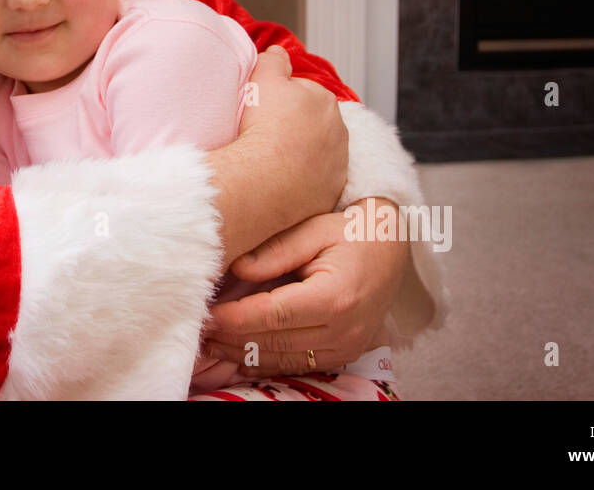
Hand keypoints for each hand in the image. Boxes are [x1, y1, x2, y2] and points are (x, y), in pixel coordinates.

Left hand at [201, 198, 408, 374]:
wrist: (393, 247)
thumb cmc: (351, 232)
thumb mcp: (314, 229)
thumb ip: (276, 251)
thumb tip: (236, 269)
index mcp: (335, 296)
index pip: (273, 315)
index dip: (236, 319)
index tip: (207, 315)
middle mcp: (344, 328)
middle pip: (275, 342)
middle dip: (233, 339)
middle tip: (199, 332)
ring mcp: (347, 345)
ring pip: (284, 359)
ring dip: (245, 355)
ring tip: (212, 345)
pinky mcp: (345, 353)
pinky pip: (299, 365)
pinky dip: (267, 362)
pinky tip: (239, 355)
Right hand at [208, 46, 348, 264]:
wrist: (262, 178)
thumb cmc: (263, 127)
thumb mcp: (262, 78)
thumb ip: (273, 59)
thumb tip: (279, 52)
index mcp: (326, 101)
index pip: (304, 94)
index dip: (281, 100)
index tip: (264, 111)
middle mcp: (339, 133)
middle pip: (312, 125)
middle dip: (294, 127)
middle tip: (266, 134)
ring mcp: (336, 166)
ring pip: (316, 155)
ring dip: (299, 155)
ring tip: (271, 159)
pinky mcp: (328, 194)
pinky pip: (314, 183)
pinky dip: (300, 181)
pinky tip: (279, 180)